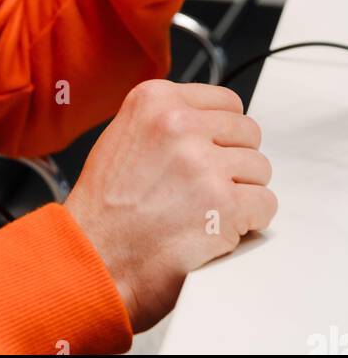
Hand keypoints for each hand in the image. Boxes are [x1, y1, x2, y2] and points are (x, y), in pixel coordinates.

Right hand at [64, 79, 276, 332]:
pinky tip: (217, 228)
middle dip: (235, 161)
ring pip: (260, 168)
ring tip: (208, 209)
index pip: (226, 101)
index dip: (224, 132)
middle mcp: (180, 123)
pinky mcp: (224, 203)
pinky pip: (265, 204)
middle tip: (210, 186)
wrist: (93, 258)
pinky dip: (249, 222)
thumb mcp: (124, 136)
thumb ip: (166, 121)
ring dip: (242, 192)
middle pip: (248, 133)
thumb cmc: (104, 208)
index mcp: (155, 99)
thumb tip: (211, 126)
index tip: (216, 150)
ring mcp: (204, 162)